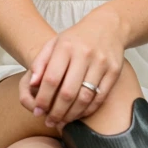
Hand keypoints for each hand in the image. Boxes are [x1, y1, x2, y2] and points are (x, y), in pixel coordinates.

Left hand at [21, 9, 125, 127]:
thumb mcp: (54, 44)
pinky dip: (88, 110)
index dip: (43, 99)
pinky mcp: (114, 71)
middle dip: (56, 112)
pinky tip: (78, 115)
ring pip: (85, 98)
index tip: (38, 111)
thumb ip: (40, 62)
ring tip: (62, 121)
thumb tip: (32, 84)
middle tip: (49, 122)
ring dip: (72, 114)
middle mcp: (84, 54)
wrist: (108, 26)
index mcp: (66, 47)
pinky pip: (100, 97)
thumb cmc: (76, 38)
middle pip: (68, 92)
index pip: (51, 79)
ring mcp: (101, 63)